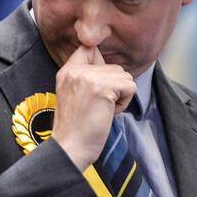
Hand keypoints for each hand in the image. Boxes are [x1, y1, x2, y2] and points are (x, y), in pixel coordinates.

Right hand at [50, 43, 136, 169]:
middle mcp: (75, 70)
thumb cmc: (75, 129)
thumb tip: (109, 67)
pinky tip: (109, 113)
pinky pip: (130, 86)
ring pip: (124, 76)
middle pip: (114, 66)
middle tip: (99, 106)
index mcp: (66, 71)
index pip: (89, 47)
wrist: (69, 148)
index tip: (99, 85)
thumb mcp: (72, 94)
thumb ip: (85, 77)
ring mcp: (88, 77)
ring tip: (102, 110)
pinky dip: (125, 103)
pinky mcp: (102, 88)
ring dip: (120, 96)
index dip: (100, 62)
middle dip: (114, 88)